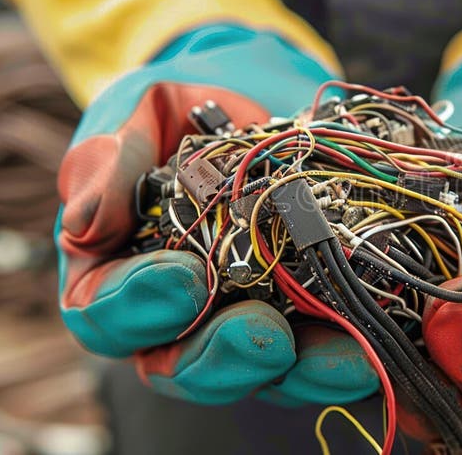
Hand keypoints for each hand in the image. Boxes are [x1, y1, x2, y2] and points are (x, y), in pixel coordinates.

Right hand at [56, 25, 378, 405]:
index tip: (183, 277)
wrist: (253, 92)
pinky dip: (354, 352)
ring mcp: (244, 318)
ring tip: (342, 352)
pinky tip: (379, 342)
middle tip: (263, 332)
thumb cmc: (180, 108)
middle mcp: (176, 315)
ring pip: (263, 370)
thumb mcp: (134, 115)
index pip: (106, 315)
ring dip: (302, 369)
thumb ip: (106, 163)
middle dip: (224, 357)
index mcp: (117, 275)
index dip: (139, 307)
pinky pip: (326, 348)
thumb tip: (82, 224)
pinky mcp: (306, 315)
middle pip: (183, 365)